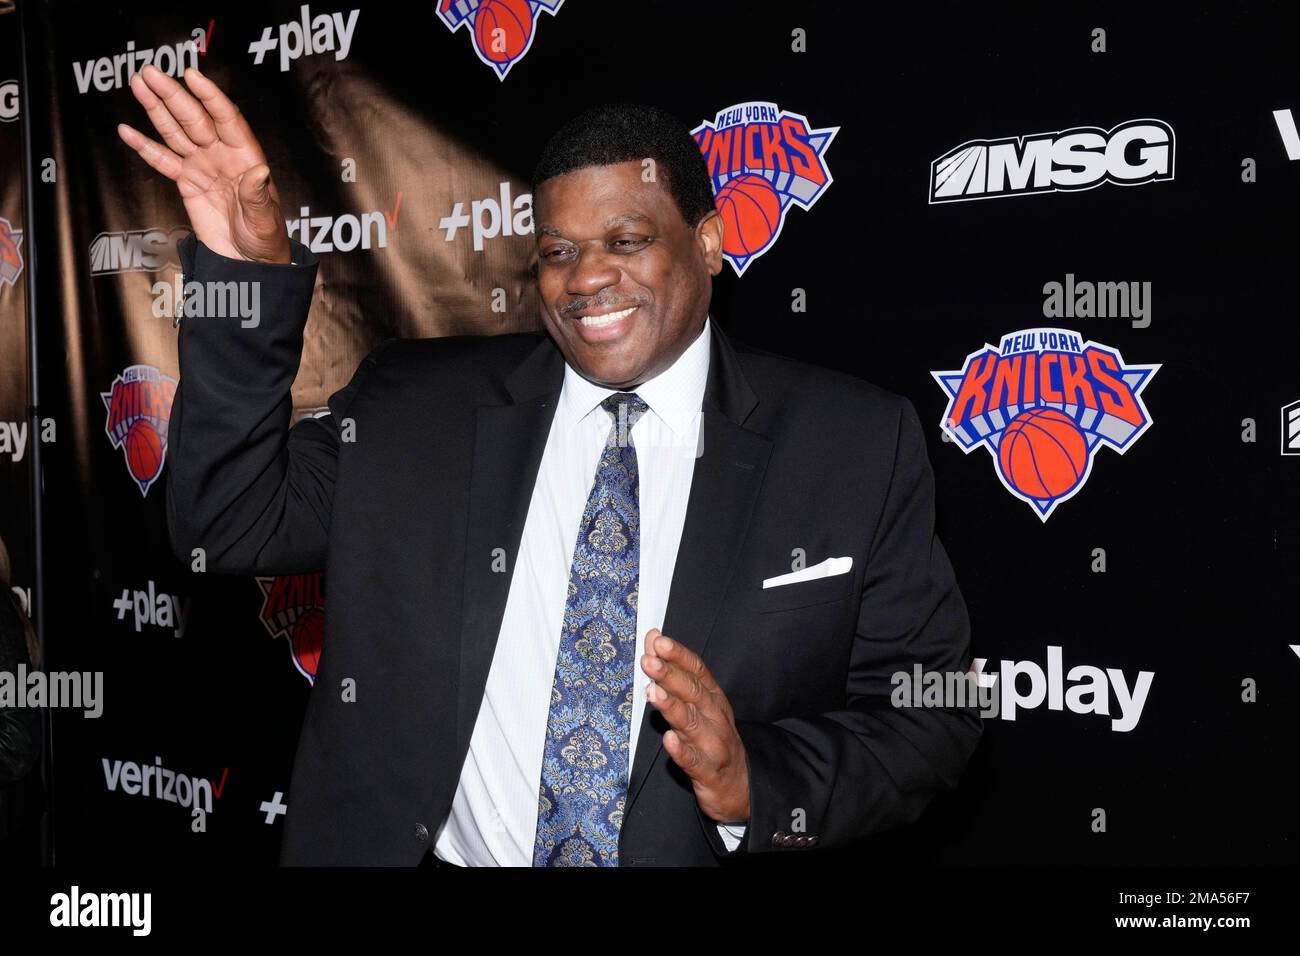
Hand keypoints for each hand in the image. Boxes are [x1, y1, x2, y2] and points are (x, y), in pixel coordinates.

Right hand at [117, 65, 290, 263]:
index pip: (226, 119)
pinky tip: (127, 130)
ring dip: (156, 109)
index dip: (210, 97)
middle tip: (150, 73)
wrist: (249, 261)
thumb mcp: (264, 219)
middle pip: (194, 120)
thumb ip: (258, 195)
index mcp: (245, 157)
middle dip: (172, 96)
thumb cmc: (265, 237)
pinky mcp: (187, 182)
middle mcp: (222, 155)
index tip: (192, 76)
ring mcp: (202, 166)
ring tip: (138, 84)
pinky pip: (163, 161)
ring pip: (176, 132)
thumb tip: (260, 171)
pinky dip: (145, 146)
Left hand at [641, 628, 749, 823]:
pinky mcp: (707, 772)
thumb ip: (675, 672)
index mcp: (713, 698)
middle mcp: (715, 718)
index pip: (697, 671)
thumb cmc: (713, 737)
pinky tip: (669, 739)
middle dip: (670, 675)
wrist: (739, 786)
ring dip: (672, 707)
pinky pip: (693, 761)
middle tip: (649, 661)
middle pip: (693, 693)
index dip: (678, 655)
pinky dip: (681, 750)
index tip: (659, 642)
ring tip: (653, 693)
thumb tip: (654, 640)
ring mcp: (713, 745)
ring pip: (692, 723)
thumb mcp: (698, 704)